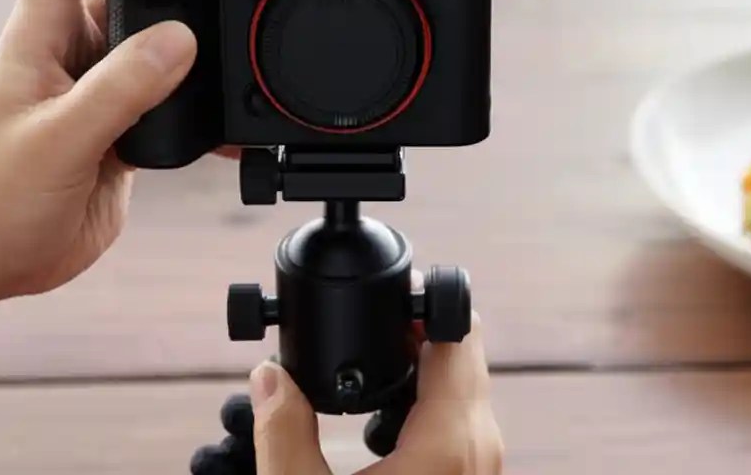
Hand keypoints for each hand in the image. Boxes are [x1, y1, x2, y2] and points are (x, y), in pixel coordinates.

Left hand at [0, 0, 198, 303]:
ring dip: (194, 54)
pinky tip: (228, 131)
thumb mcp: (61, 138)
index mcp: (42, 34)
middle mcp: (71, 53)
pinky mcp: (117, 132)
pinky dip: (200, 110)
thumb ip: (121, 88)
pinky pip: (168, 103)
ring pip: (156, 50)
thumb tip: (182, 38)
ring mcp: (96, 93)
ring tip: (235, 65)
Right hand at [249, 313, 502, 474]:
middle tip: (358, 331)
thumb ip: (281, 435)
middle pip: (459, 355)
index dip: (421, 302)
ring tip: (362, 374)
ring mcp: (482, 466)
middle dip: (411, 333)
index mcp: (449, 442)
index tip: (381, 293)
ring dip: (417, 370)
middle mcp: (479, 447)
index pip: (458, 336)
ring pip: (461, 390)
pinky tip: (377, 424)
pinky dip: (424, 405)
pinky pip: (458, 423)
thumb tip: (269, 377)